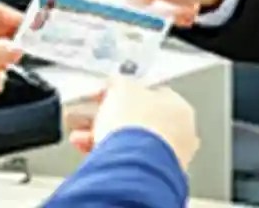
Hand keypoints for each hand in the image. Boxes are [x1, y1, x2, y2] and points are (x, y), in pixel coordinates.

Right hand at [66, 78, 199, 169]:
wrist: (133, 167)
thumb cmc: (136, 125)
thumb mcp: (122, 89)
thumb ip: (120, 83)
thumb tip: (116, 83)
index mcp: (180, 107)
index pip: (151, 94)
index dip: (124, 92)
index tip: (105, 95)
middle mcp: (178, 134)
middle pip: (137, 119)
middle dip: (108, 116)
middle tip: (87, 115)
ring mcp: (165, 157)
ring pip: (127, 141)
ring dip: (101, 136)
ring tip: (79, 136)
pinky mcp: (149, 176)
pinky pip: (124, 160)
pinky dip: (106, 154)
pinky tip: (89, 151)